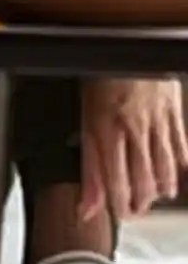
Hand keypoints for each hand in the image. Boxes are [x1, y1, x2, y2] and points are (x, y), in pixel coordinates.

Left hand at [80, 78, 187, 219]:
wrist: (123, 48)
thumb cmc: (101, 82)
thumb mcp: (85, 122)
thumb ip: (89, 167)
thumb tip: (87, 206)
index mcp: (105, 131)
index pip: (116, 182)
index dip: (120, 205)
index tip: (119, 215)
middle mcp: (133, 128)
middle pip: (144, 180)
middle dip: (141, 202)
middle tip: (136, 210)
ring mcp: (157, 121)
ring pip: (166, 167)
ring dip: (161, 188)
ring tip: (154, 196)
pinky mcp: (174, 112)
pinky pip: (182, 147)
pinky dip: (179, 167)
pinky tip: (174, 175)